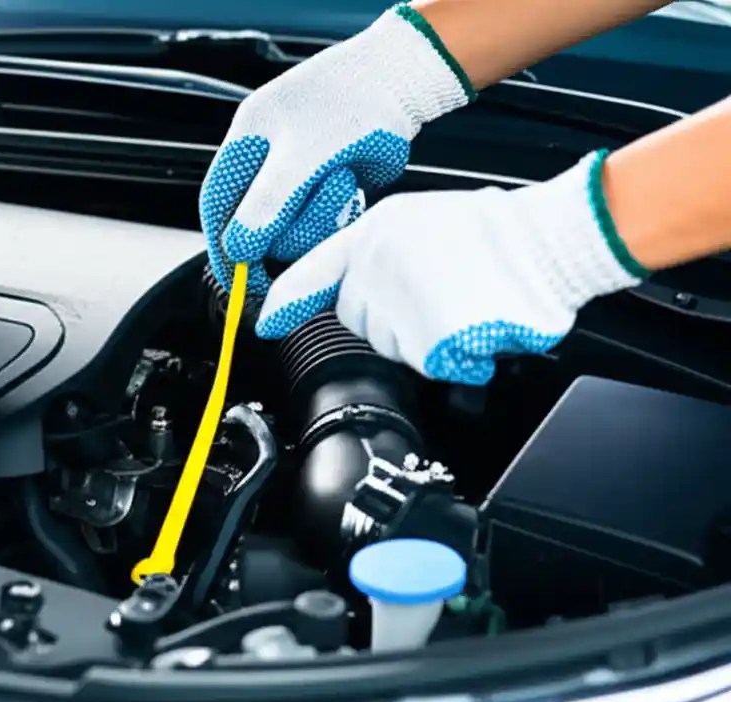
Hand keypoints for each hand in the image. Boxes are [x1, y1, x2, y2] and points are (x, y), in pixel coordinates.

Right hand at [200, 3, 473, 294]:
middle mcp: (268, 160)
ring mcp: (299, 175)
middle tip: (311, 226)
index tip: (239, 282)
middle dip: (285, 228)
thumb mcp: (303, 155)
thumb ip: (267, 203)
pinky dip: (335, 213)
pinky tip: (350, 188)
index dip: (224, 246)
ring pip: (291, 226)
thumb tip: (238, 247)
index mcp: (247, 141)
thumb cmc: (351, 104)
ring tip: (341, 184)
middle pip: (255, 222)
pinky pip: (319, 222)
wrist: (405, 83)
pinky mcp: (327, 187)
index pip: (217, 204)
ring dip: (317, 216)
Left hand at [255, 151, 646, 384]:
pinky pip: (428, 362)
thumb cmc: (503, 232)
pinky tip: (476, 324)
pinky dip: (453, 356)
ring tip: (464, 302)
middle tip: (439, 295)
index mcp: (374, 232)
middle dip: (390, 320)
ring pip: (393, 346)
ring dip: (423, 339)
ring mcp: (399, 303)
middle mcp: (376, 266)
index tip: (266, 321)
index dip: (288, 299)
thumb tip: (360, 286)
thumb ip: (381, 253)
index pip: (314, 271)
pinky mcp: (428, 338)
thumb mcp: (422, 222)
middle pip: (357, 320)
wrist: (552, 240)